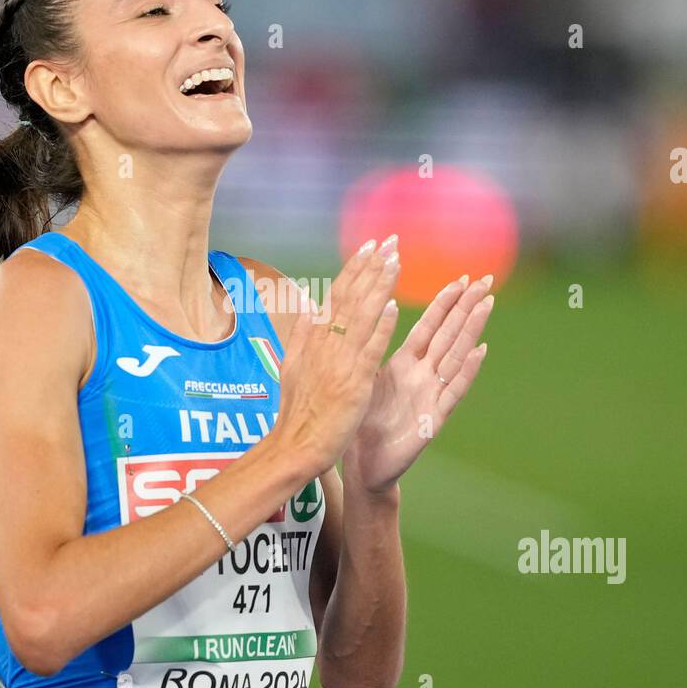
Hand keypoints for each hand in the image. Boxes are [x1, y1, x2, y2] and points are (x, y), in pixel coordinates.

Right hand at [271, 236, 400, 477]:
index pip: (337, 295)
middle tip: (390, 241)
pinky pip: (369, 350)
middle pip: (351, 297)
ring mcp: (339, 362)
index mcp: (313, 340)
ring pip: (362, 316)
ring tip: (395, 261)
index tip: (371, 246)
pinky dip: (381, 327)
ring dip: (379, 287)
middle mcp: (325, 345)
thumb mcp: (290, 366)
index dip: (355, 269)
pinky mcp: (354, 383)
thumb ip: (301, 335)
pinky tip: (394, 306)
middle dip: (372, 267)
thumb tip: (309, 305)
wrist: (295, 446)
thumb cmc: (296, 412)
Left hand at [345, 267, 493, 493]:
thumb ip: (370, 348)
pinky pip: (452, 391)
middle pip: (449, 335)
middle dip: (466, 307)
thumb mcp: (363, 377)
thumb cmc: (362, 422)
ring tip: (486, 304)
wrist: (363, 464)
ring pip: (456, 356)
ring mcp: (432, 395)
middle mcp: (424, 376)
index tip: (460, 278)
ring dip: (471, 330)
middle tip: (486, 280)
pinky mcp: (434, 418)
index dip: (444, 303)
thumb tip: (361, 315)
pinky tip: (479, 351)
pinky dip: (466, 371)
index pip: (429, 327)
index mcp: (405, 364)